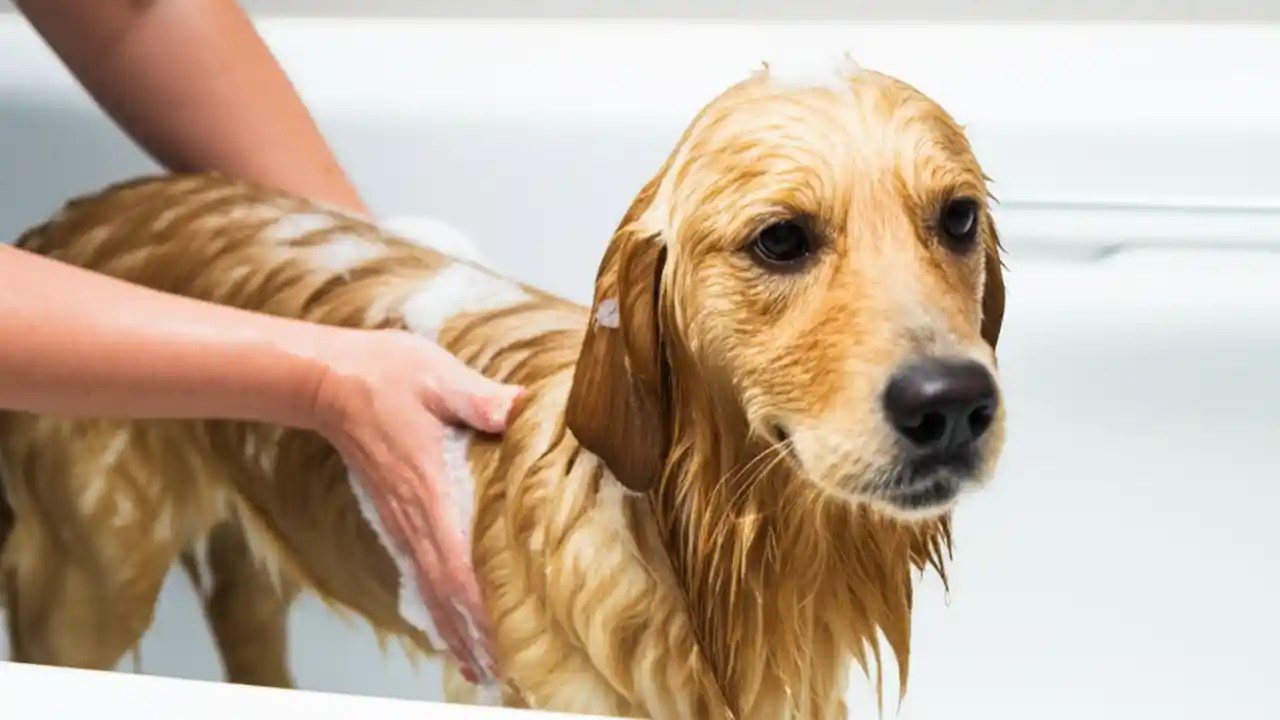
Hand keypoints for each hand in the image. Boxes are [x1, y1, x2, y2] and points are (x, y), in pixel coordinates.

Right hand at [308, 327, 521, 682]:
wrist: (330, 379)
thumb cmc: (387, 375)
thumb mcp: (439, 377)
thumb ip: (480, 398)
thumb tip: (521, 408)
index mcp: (429, 487)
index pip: (457, 561)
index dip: (479, 604)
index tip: (504, 638)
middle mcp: (413, 516)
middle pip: (445, 591)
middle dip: (474, 635)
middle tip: (505, 676)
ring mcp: (401, 520)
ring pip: (431, 589)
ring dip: (455, 630)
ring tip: (482, 670)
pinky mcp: (396, 516)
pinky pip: (419, 573)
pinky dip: (437, 607)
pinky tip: (449, 627)